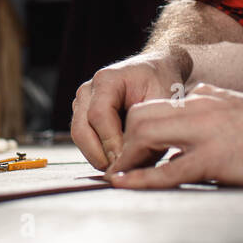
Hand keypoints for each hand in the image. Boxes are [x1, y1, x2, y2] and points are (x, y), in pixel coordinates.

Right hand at [71, 54, 183, 169]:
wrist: (155, 70)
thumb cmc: (161, 82)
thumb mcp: (163, 101)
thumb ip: (149, 129)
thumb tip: (134, 164)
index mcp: (107, 80)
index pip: (99, 115)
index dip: (110, 142)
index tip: (125, 161)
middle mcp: (89, 90)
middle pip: (81, 129)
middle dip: (99, 155)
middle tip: (119, 172)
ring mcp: (82, 102)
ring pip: (79, 136)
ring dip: (97, 156)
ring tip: (121, 169)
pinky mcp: (83, 114)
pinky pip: (84, 139)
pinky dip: (98, 152)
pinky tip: (118, 161)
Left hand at [104, 83, 242, 187]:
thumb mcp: (240, 113)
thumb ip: (213, 118)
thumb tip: (193, 139)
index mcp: (205, 97)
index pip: (153, 107)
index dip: (134, 131)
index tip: (128, 153)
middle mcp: (199, 107)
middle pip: (139, 115)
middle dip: (121, 142)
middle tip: (118, 166)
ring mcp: (205, 131)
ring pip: (144, 133)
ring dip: (125, 157)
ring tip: (118, 177)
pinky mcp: (215, 158)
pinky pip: (167, 169)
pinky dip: (140, 178)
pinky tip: (125, 184)